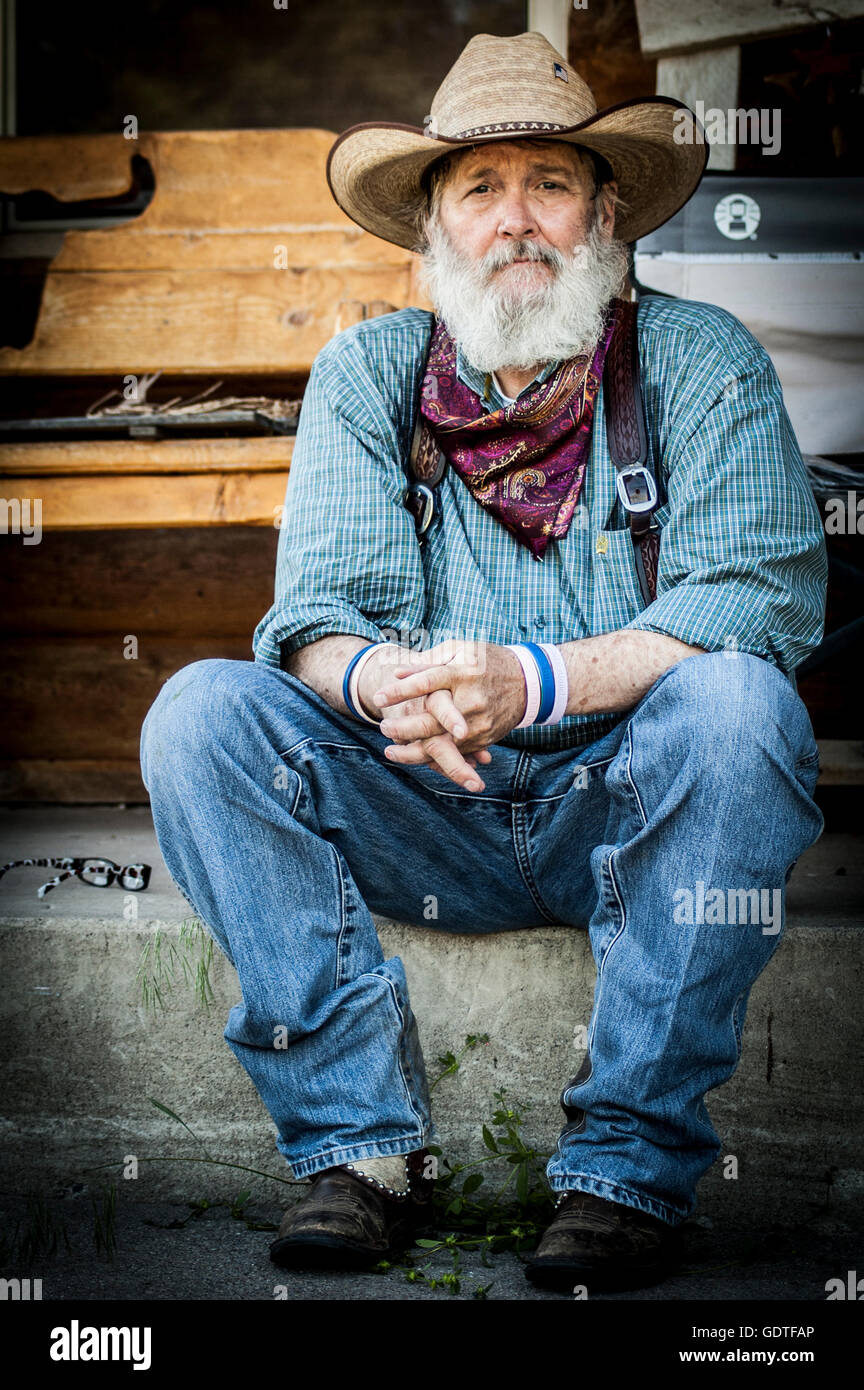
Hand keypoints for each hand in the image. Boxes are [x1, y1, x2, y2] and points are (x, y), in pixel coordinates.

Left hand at [357, 644, 493, 791]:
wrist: (527, 682)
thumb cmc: (487, 661)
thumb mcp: (459, 650)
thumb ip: (428, 661)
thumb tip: (397, 672)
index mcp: (462, 673)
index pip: (426, 682)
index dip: (400, 691)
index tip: (379, 696)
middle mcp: (471, 699)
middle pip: (431, 719)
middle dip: (403, 728)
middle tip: (383, 727)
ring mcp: (479, 722)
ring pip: (442, 743)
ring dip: (413, 751)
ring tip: (390, 752)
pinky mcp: (485, 737)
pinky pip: (456, 752)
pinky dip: (434, 758)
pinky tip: (414, 758)